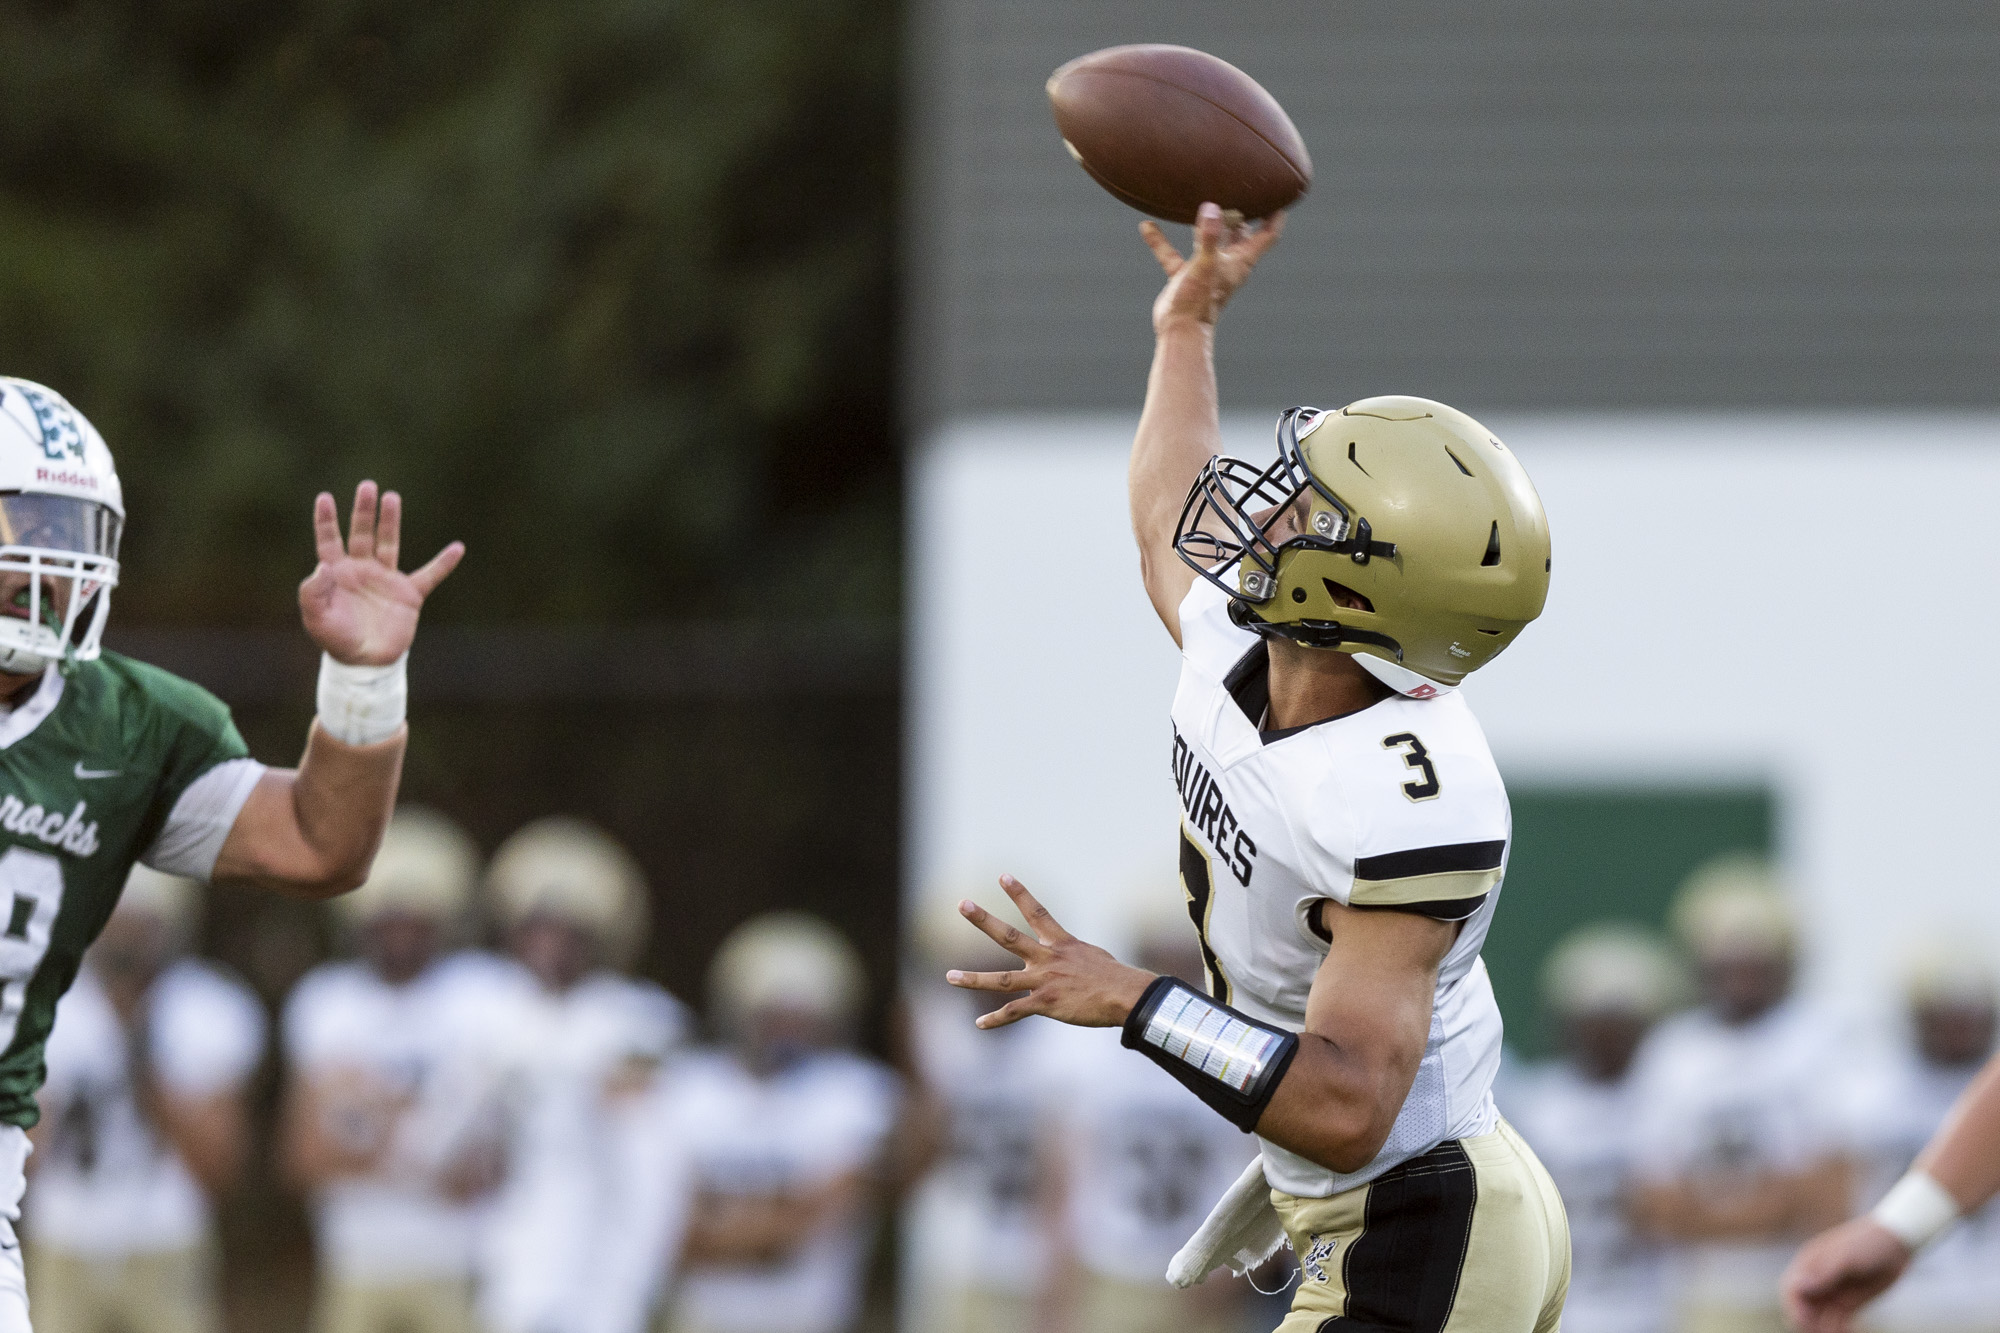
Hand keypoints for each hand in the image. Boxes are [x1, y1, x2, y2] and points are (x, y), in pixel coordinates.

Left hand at [299, 481, 463, 665]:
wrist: (366, 663)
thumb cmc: (336, 640)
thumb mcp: (316, 619)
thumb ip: (313, 592)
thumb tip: (322, 565)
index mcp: (337, 572)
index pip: (330, 539)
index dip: (326, 520)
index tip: (325, 497)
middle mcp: (362, 569)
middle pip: (362, 532)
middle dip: (364, 510)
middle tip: (367, 486)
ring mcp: (386, 579)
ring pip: (389, 543)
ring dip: (390, 521)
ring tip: (392, 497)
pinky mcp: (408, 594)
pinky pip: (429, 575)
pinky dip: (443, 563)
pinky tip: (457, 548)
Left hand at [946, 876, 1154, 1028]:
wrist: (1127, 996)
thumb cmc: (1115, 978)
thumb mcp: (1092, 956)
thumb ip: (1072, 954)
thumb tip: (1070, 956)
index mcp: (1060, 943)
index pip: (1037, 911)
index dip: (1019, 893)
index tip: (1003, 876)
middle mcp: (1047, 958)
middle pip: (1008, 937)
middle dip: (983, 920)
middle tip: (962, 904)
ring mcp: (1044, 981)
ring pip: (1000, 980)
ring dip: (973, 979)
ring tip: (949, 976)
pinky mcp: (1046, 1003)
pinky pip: (1015, 1011)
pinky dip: (996, 1019)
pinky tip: (979, 1023)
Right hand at [1141, 201, 1285, 334]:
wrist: (1179, 331)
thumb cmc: (1198, 302)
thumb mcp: (1204, 265)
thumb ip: (1208, 237)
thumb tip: (1211, 207)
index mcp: (1240, 260)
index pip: (1267, 234)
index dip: (1275, 214)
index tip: (1279, 193)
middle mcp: (1227, 263)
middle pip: (1241, 233)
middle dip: (1242, 213)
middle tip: (1239, 188)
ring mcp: (1207, 269)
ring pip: (1209, 240)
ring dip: (1206, 224)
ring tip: (1201, 199)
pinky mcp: (1186, 276)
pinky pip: (1174, 254)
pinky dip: (1162, 241)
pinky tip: (1147, 226)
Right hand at [1781, 1216, 1912, 1332]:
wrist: (1897, 1243)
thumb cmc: (1868, 1243)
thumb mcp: (1846, 1257)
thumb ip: (1823, 1272)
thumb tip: (1799, 1285)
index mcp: (1809, 1265)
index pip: (1792, 1290)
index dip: (1795, 1308)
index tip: (1806, 1321)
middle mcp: (1817, 1280)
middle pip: (1803, 1307)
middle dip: (1808, 1323)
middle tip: (1824, 1332)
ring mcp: (1832, 1292)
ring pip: (1819, 1317)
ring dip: (1823, 1329)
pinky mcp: (1848, 1303)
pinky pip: (1837, 1322)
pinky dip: (1838, 1330)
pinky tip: (1849, 1332)